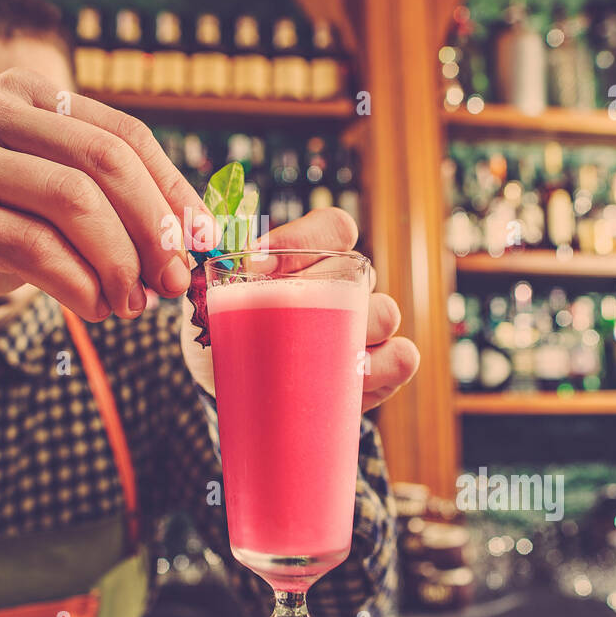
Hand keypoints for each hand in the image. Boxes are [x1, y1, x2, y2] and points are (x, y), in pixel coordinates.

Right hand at [0, 68, 213, 329]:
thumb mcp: (44, 201)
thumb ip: (107, 201)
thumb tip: (196, 235)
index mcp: (20, 92)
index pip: (120, 134)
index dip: (172, 190)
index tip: (204, 240)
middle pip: (100, 161)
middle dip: (152, 227)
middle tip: (174, 281)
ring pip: (68, 202)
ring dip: (117, 263)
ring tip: (132, 304)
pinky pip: (28, 245)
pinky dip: (76, 283)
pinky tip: (93, 307)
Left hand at [180, 207, 419, 412]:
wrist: (237, 388)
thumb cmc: (233, 331)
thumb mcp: (221, 298)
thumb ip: (223, 274)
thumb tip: (213, 255)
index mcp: (317, 257)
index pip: (334, 228)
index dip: (304, 241)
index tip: (259, 265)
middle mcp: (348, 285)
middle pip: (358, 272)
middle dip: (320, 297)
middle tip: (281, 322)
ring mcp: (369, 326)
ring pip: (385, 313)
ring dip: (354, 334)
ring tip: (316, 357)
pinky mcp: (381, 369)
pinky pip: (403, 357)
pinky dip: (383, 368)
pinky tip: (351, 380)